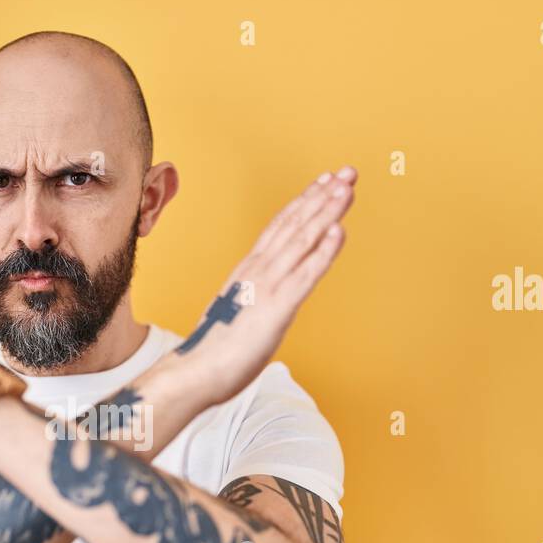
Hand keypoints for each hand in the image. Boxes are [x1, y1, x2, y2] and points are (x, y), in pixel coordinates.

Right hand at [175, 166, 356, 405]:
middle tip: (346, 172)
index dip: (303, 203)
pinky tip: (339, 230)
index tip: (322, 182)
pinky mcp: (278, 308)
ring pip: (302, 240)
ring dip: (327, 211)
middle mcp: (258, 270)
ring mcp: (268, 286)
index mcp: (248, 271)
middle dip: (322, 196)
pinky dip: (323, 251)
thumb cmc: (214, 350)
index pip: (279, 228)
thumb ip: (250, 299)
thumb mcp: (236, 312)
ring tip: (346, 187)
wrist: (195, 371)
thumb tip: (260, 301)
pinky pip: (305, 274)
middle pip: (294, 225)